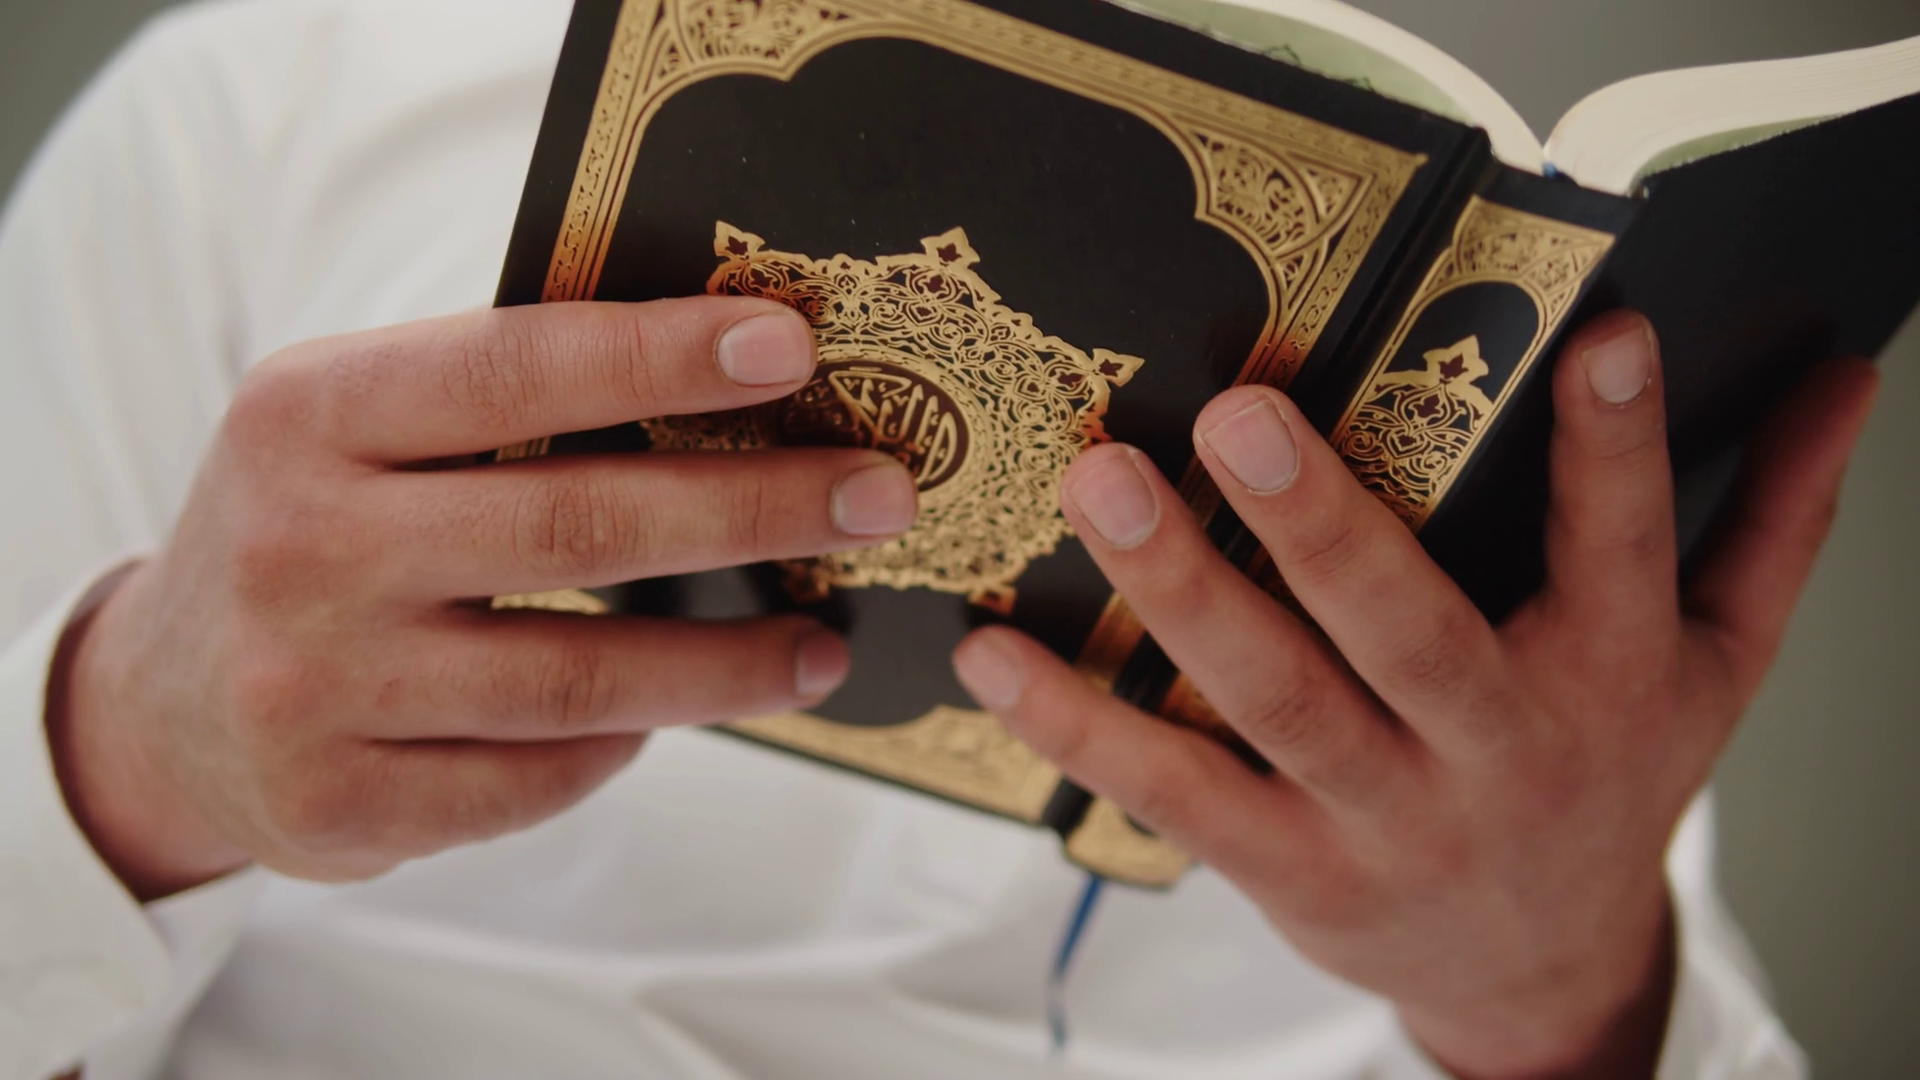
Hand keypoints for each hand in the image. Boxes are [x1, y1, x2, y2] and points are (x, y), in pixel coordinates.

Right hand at [47, 298, 918, 897]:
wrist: (159, 708)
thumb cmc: (308, 530)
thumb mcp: (352, 431)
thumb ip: (494, 402)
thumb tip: (726, 376)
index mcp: (307, 414)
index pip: (514, 368)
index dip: (660, 356)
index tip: (790, 346)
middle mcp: (301, 547)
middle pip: (577, 527)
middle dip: (755, 510)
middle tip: (878, 496)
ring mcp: (314, 687)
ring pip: (579, 679)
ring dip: (729, 663)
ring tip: (821, 645)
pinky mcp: (343, 804)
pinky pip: (537, 777)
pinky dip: (627, 742)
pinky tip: (680, 711)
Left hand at [952, 312, 1877, 1077]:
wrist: (1541, 970)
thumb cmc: (1615, 780)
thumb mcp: (1716, 666)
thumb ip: (1772, 525)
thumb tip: (1843, 385)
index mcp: (1608, 678)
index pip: (1620, 546)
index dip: (1617, 445)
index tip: (1604, 335)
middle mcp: (1496, 750)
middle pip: (1408, 633)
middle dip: (1324, 524)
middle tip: (1236, 413)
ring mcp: (1384, 818)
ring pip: (1277, 704)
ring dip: (1182, 596)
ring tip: (1099, 490)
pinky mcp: (1290, 868)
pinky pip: (1176, 793)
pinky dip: (1080, 728)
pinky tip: (999, 654)